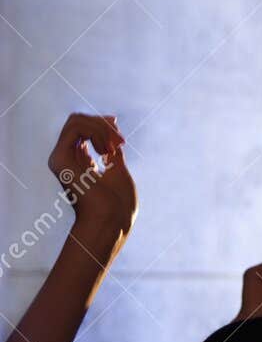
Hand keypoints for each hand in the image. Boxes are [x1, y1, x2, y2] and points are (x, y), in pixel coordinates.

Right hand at [50, 114, 135, 237]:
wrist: (111, 221)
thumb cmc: (118, 204)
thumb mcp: (118, 169)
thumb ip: (111, 149)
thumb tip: (110, 124)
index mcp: (78, 161)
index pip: (82, 129)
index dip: (102, 125)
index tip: (121, 138)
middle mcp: (65, 158)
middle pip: (78, 121)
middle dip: (104, 125)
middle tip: (121, 142)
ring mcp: (60, 158)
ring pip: (76, 120)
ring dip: (102, 129)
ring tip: (115, 148)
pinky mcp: (59, 159)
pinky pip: (75, 128)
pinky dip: (96, 131)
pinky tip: (106, 150)